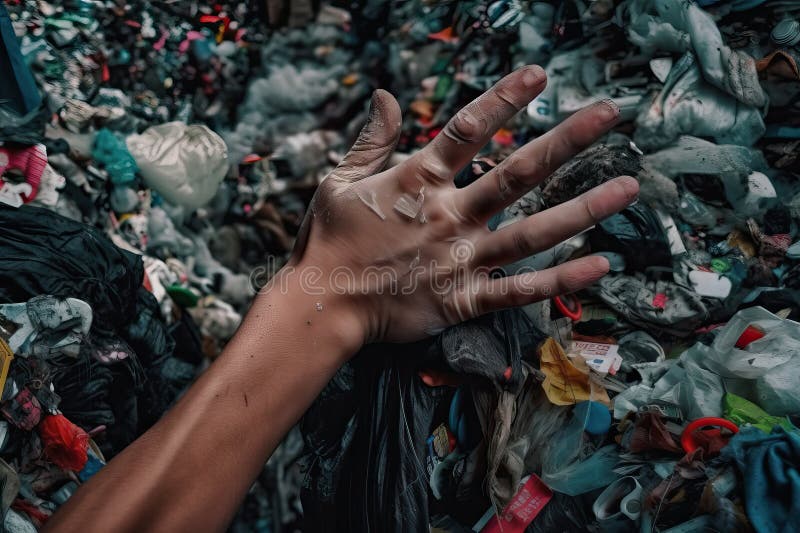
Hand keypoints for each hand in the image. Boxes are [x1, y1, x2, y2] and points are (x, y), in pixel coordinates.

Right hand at [282, 65, 638, 345]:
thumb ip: (371, 140)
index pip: (468, 128)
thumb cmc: (327, 241)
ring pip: (531, 232)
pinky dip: (560, 281)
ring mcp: (459, 259)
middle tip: (610, 113)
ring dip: (583, 209)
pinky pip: (518, 291)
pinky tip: (601, 264)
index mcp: (417, 181)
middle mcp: (448, 216)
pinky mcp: (462, 300)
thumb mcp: (339, 180)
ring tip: (629, 188)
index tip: (541, 74)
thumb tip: (386, 94)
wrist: (320, 304)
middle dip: (566, 140)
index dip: (505, 98)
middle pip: (516, 174)